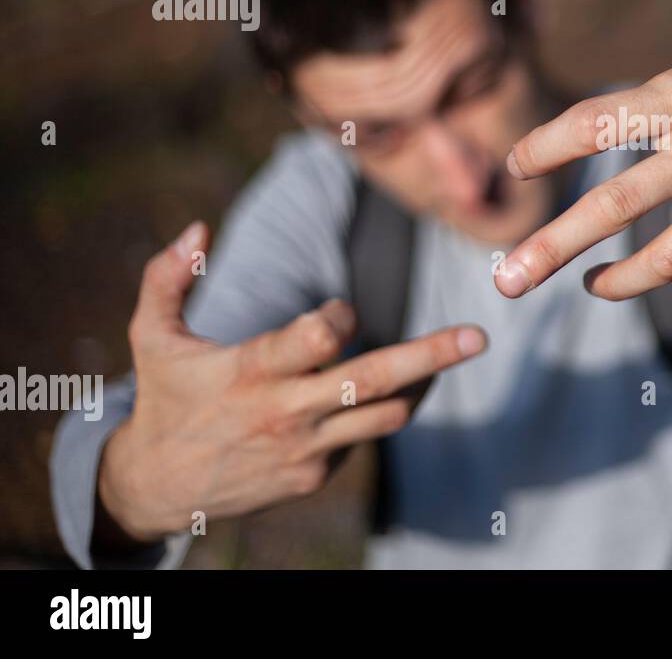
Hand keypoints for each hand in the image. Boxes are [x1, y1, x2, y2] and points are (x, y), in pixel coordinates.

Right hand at [97, 221, 487, 543]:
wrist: (158, 487)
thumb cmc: (164, 398)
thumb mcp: (150, 336)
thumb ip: (167, 278)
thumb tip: (199, 227)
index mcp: (251, 371)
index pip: (320, 337)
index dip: (340, 315)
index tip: (339, 313)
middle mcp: (285, 412)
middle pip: (374, 379)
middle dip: (431, 355)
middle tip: (478, 336)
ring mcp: (306, 448)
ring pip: (386, 413)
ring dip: (414, 383)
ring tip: (443, 358)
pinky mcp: (315, 474)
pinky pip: (365, 436)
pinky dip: (374, 410)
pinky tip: (375, 393)